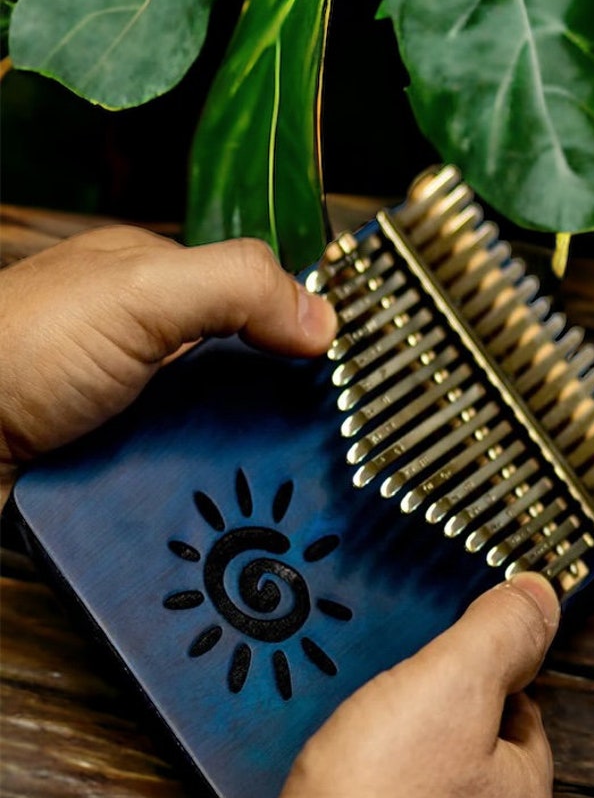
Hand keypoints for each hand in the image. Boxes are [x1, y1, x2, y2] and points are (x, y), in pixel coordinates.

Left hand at [0, 225, 336, 503]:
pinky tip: (247, 512)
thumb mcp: (136, 293)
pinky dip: (223, 497)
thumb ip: (232, 285)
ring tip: (304, 488)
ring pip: (234, 440)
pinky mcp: (135, 470)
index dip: (309, 330)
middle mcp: (159, 352)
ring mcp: (148, 414)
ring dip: (261, 464)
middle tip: (336, 444)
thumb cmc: (15, 352)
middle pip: (258, 379)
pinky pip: (200, 484)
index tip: (357, 370)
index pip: (263, 301)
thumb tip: (324, 317)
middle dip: (292, 411)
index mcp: (162, 289)